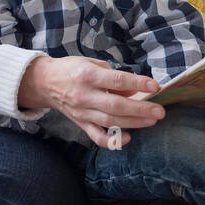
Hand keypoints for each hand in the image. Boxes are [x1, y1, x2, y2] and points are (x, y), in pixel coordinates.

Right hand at [17, 54, 165, 147]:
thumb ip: (114, 76)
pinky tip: (128, 138)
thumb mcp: (93, 63)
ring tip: (152, 121)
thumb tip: (135, 90)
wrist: (45, 82)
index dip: (138, 83)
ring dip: (134, 123)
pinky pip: (97, 136)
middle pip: (116, 106)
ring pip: (110, 122)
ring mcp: (82, 112)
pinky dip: (113, 141)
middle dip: (141, 109)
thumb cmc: (71, 69)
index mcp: (88, 75)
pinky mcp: (80, 123)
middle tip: (160, 111)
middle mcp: (85, 95)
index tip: (156, 86)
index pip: (118, 81)